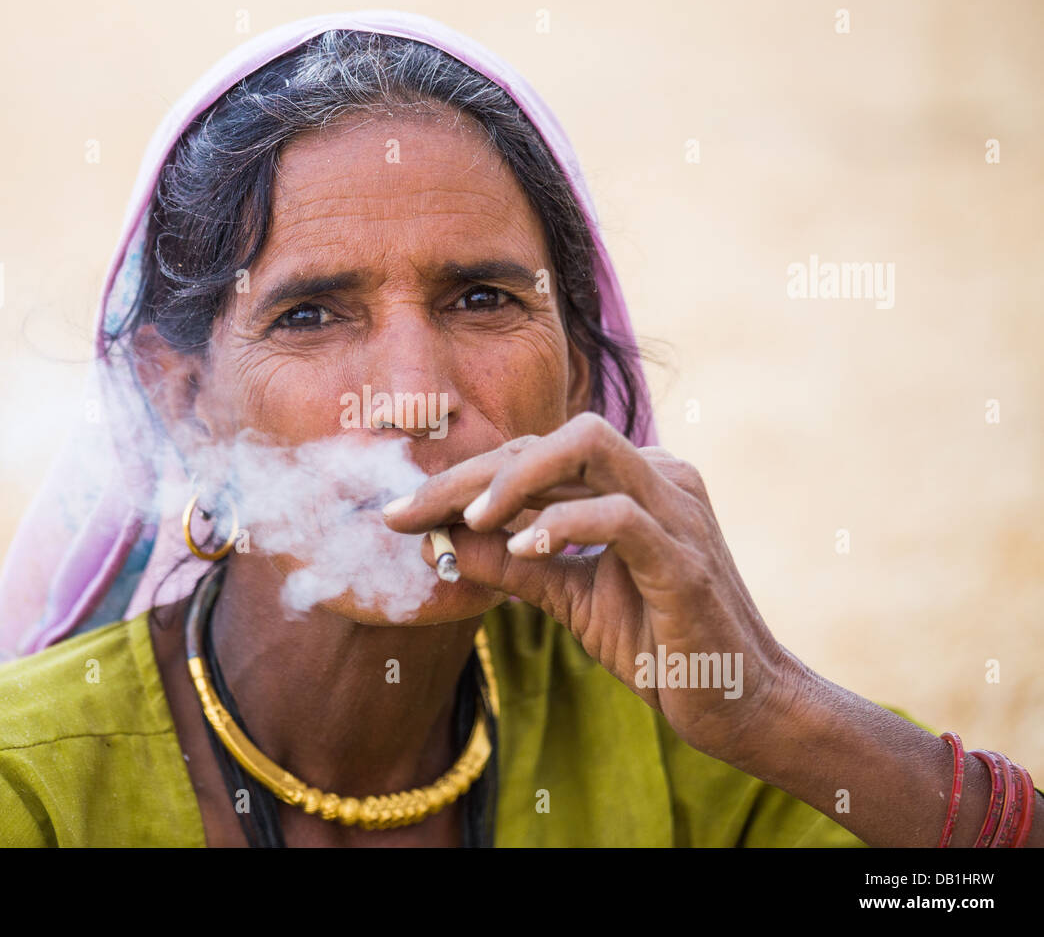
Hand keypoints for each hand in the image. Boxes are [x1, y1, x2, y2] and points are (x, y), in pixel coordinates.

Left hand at [382, 411, 800, 767]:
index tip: (401, 512)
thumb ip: (511, 566)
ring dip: (515, 479)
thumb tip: (438, 544)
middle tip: (408, 512)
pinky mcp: (685, 559)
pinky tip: (523, 547)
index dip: (463, 477)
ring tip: (465, 519)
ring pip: (589, 448)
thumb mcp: (569, 599)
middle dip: (470, 472)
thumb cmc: (660, 643)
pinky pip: (621, 516)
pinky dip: (564, 524)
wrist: (741, 703)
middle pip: (551, 439)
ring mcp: (677, 511)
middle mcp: (658, 477)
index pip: (535, 454)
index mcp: (634, 479)